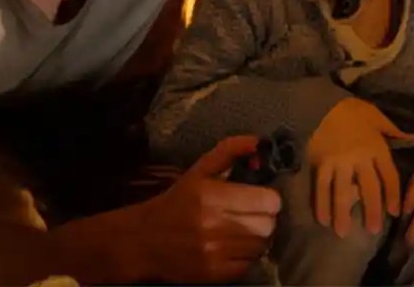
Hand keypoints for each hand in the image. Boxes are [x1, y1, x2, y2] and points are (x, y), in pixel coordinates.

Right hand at [139, 136, 282, 283]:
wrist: (144, 240)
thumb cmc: (178, 201)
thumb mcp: (199, 171)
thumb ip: (230, 151)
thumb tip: (259, 141)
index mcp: (212, 195)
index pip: (268, 201)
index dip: (268, 198)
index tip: (260, 198)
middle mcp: (215, 225)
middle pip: (268, 225)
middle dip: (264, 219)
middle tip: (251, 216)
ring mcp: (215, 252)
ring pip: (262, 246)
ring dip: (256, 238)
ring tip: (242, 232)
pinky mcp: (215, 274)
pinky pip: (249, 264)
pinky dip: (246, 257)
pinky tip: (232, 248)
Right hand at [309, 98, 411, 237]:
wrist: (321, 103)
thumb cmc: (351, 110)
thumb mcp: (377, 116)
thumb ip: (393, 131)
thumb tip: (412, 140)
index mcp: (377, 148)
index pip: (388, 177)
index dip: (393, 196)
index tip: (395, 213)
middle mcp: (359, 159)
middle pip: (368, 189)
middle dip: (371, 211)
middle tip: (372, 230)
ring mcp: (338, 163)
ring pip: (342, 193)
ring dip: (343, 214)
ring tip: (343, 232)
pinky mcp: (320, 164)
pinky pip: (321, 187)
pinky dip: (321, 204)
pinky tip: (322, 219)